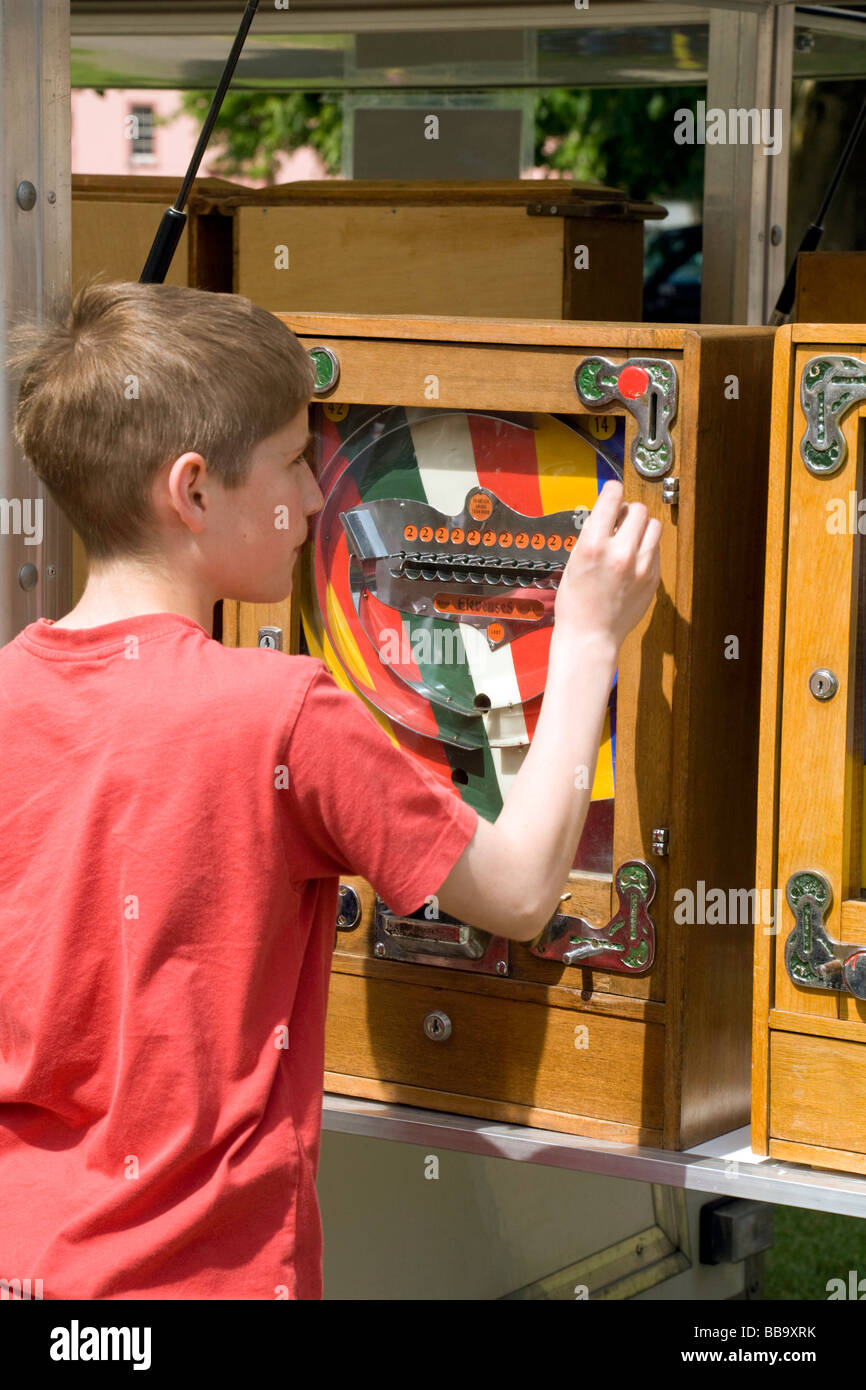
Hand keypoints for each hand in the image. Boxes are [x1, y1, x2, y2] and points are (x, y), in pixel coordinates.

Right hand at [553, 480, 661, 652]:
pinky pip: (656, 549)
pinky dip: (646, 548)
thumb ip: (592, 535)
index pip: (613, 497)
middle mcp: (620, 552)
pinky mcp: (653, 578)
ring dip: (642, 527)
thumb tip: (607, 514)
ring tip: (630, 539)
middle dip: (628, 511)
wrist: (590, 636)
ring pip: (654, 526)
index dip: (612, 491)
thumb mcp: (573, 562)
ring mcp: (640, 566)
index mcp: (594, 545)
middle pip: (638, 509)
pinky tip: (632, 560)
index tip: (612, 492)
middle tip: (620, 522)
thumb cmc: (576, 603)